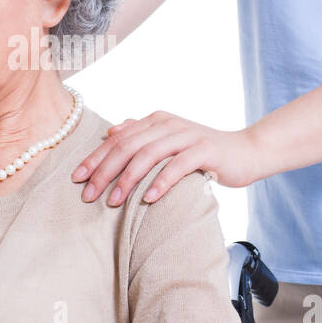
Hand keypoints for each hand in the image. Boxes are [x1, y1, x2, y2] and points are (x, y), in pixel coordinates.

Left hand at [71, 111, 260, 205]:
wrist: (245, 152)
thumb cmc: (203, 152)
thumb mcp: (169, 141)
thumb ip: (141, 135)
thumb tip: (110, 132)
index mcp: (155, 121)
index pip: (117, 139)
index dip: (95, 158)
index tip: (76, 178)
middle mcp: (168, 124)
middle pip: (127, 147)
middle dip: (104, 171)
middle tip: (88, 195)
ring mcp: (186, 135)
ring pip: (147, 155)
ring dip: (127, 180)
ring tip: (113, 201)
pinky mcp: (204, 150)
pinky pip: (177, 166)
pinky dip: (160, 182)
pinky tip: (147, 199)